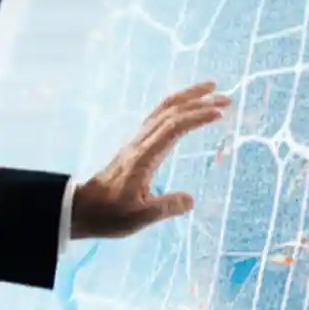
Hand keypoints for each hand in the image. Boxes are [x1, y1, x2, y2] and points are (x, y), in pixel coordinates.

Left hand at [71, 80, 229, 238]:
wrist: (82, 208)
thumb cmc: (109, 214)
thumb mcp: (139, 218)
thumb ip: (166, 208)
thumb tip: (191, 199)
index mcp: (143, 158)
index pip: (173, 128)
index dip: (196, 117)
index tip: (220, 114)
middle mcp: (139, 144)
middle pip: (168, 112)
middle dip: (197, 101)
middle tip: (226, 99)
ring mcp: (136, 143)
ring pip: (161, 111)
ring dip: (186, 99)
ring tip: (210, 91)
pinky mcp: (135, 147)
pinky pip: (157, 119)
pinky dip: (175, 109)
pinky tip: (185, 110)